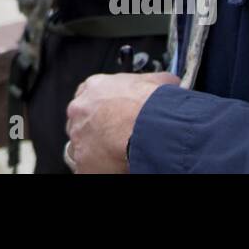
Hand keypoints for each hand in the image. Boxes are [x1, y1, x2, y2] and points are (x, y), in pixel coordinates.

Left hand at [64, 71, 178, 172]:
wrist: (149, 125)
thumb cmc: (150, 104)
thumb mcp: (155, 82)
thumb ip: (155, 81)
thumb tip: (169, 80)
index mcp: (94, 87)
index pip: (92, 97)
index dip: (104, 108)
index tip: (114, 116)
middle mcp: (80, 109)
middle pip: (84, 120)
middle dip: (97, 129)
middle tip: (116, 137)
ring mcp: (78, 134)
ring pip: (83, 144)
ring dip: (97, 149)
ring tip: (118, 152)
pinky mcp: (82, 159)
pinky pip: (86, 167)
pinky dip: (99, 168)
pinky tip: (116, 167)